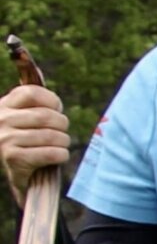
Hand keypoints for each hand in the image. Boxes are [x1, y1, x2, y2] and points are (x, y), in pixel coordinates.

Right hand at [0, 84, 70, 202]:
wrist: (16, 172)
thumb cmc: (26, 140)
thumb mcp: (24, 116)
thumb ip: (34, 99)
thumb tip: (33, 71)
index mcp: (4, 106)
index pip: (31, 93)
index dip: (52, 100)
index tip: (56, 110)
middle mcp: (1, 120)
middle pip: (46, 116)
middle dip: (62, 124)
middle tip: (62, 131)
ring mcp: (5, 140)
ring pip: (51, 135)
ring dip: (63, 141)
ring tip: (61, 144)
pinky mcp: (13, 158)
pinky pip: (50, 153)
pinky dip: (61, 155)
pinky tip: (58, 156)